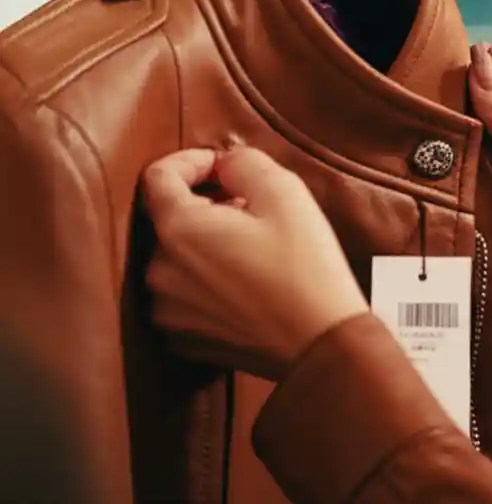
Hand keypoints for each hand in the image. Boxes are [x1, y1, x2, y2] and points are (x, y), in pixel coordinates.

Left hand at [142, 146, 367, 380]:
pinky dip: (208, 284)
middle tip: (253, 213)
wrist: (321, 344)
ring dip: (206, 247)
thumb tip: (225, 164)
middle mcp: (160, 271)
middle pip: (170, 221)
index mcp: (179, 230)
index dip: (190, 161)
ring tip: (253, 251)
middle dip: (206, 208)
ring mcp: (168, 311)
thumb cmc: (306, 267)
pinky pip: (186, 297)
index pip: (157, 176)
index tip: (221, 166)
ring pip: (177, 261)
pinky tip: (247, 286)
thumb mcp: (286, 194)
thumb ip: (244, 162)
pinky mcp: (184, 340)